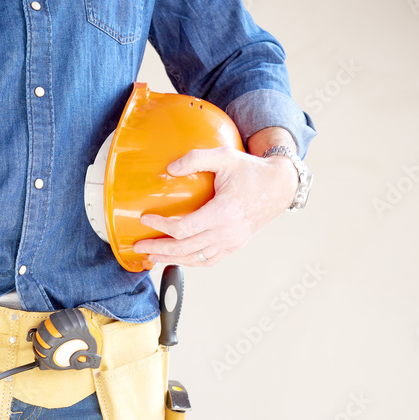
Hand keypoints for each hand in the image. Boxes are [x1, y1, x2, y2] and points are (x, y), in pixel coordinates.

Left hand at [133, 146, 297, 266]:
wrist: (279, 186)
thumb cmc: (251, 171)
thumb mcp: (224, 157)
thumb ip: (195, 159)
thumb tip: (169, 169)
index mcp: (222, 212)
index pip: (183, 228)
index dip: (160, 225)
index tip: (145, 218)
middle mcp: (226, 232)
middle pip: (184, 248)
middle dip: (158, 248)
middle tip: (139, 245)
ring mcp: (231, 242)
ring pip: (195, 258)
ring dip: (171, 259)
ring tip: (152, 256)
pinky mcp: (234, 246)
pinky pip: (208, 261)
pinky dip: (190, 262)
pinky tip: (177, 259)